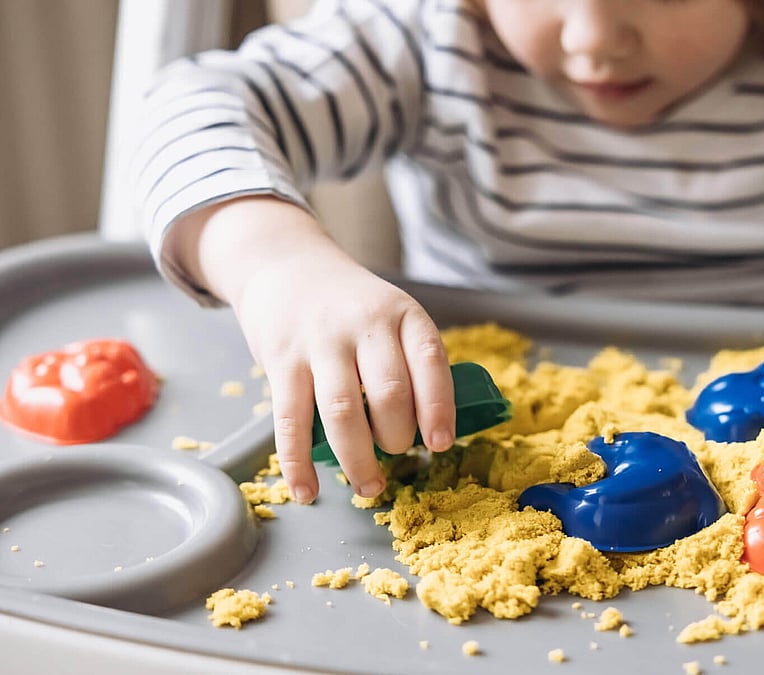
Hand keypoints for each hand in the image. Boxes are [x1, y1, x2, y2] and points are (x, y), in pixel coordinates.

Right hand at [177, 197, 455, 503]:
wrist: (287, 265)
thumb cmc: (352, 307)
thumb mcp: (392, 315)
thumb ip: (411, 362)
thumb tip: (429, 433)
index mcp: (404, 314)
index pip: (430, 361)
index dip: (439, 408)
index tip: (441, 444)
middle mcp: (364, 324)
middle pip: (389, 393)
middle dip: (398, 438)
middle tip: (397, 454)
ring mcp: (320, 341)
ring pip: (342, 411)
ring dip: (358, 459)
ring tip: (369, 486)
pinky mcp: (281, 360)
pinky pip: (290, 420)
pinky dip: (298, 462)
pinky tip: (307, 490)